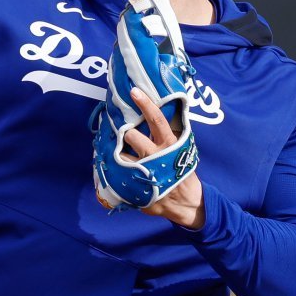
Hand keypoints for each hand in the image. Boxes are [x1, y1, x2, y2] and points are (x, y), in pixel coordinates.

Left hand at [121, 87, 204, 229]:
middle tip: (120, 132)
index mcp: (169, 143)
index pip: (157, 120)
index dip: (146, 105)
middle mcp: (157, 155)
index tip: (134, 92)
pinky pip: (119, 174)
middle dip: (125, 133)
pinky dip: (112, 170)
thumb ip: (165, 135)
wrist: (185, 202)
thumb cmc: (178, 170)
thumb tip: (150, 114)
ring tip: (114, 152)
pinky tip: (110, 168)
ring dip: (116, 152)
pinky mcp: (138, 186)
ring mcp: (146, 171)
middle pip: (133, 136)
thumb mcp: (179, 150)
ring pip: (123, 155)